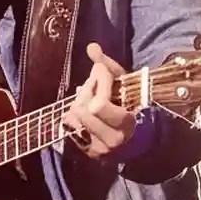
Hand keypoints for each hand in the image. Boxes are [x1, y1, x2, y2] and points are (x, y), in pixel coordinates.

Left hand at [62, 43, 135, 158]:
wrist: (131, 137)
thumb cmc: (127, 105)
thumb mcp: (122, 84)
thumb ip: (107, 65)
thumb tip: (92, 47)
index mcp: (127, 123)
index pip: (100, 104)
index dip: (99, 83)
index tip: (100, 71)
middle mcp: (114, 140)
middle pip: (85, 109)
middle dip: (87, 92)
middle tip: (93, 85)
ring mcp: (99, 148)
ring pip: (76, 117)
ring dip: (79, 102)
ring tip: (90, 98)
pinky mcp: (87, 152)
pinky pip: (69, 126)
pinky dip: (74, 115)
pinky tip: (85, 112)